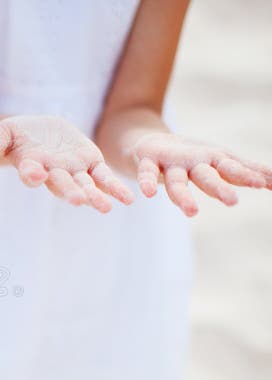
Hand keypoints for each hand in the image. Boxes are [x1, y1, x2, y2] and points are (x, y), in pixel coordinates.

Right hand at [0, 115, 134, 212]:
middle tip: (77, 201)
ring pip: (84, 186)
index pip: (30, 172)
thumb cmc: (17, 134)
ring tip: (105, 208)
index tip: (34, 175)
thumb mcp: (3, 132)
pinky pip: (104, 178)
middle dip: (69, 192)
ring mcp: (72, 171)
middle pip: (60, 184)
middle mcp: (52, 174)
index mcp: (30, 166)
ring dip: (94, 197)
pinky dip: (115, 189)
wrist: (39, 131)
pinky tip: (128, 199)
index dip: (32, 174)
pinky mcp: (90, 164)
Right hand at [131, 132, 271, 216]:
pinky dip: (145, 182)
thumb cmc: (191, 157)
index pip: (230, 168)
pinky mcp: (145, 162)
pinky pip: (145, 173)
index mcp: (211, 160)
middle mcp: (191, 161)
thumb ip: (245, 171)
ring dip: (182, 195)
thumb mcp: (219, 162)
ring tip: (192, 212)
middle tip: (232, 202)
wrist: (150, 143)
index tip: (262, 184)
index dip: (245, 175)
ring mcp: (168, 162)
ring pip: (175, 181)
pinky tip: (147, 194)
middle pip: (206, 175)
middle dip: (218, 187)